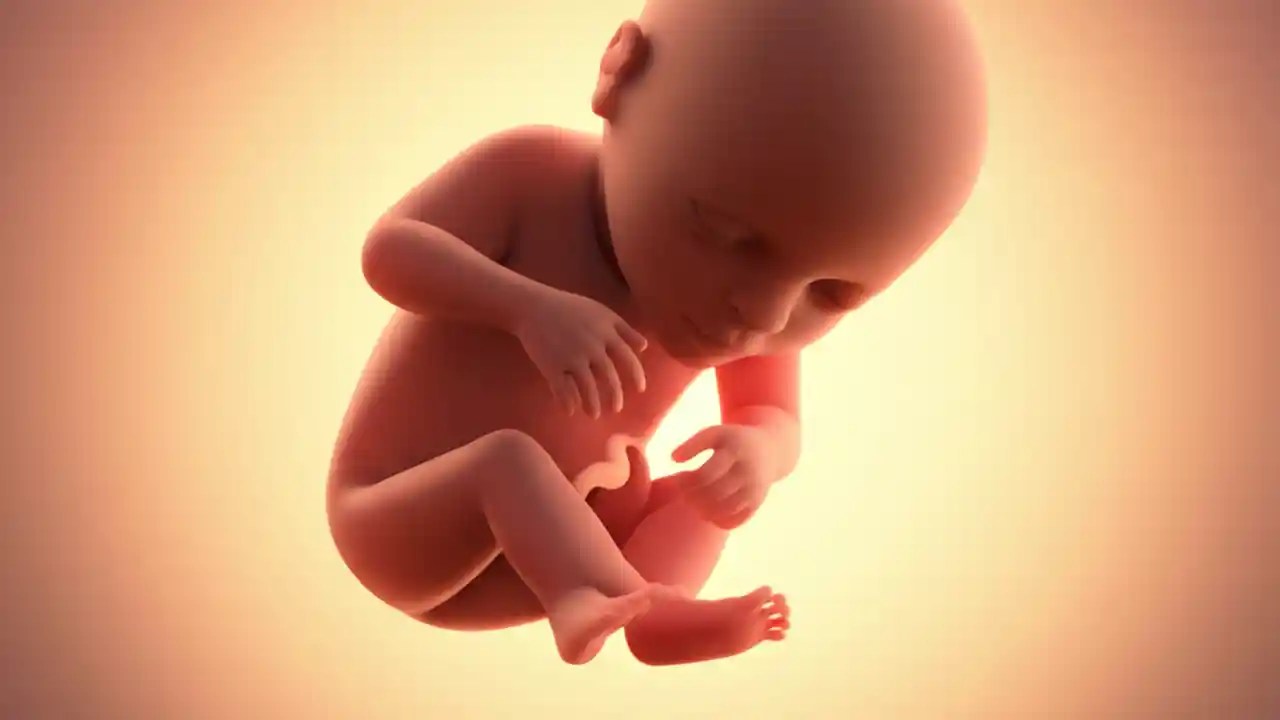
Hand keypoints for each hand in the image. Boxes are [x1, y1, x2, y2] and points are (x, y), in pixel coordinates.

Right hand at [512, 287, 647, 417]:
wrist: (533, 306)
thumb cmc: (570, 308)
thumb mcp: (601, 312)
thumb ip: (624, 328)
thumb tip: (645, 347)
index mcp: (606, 331)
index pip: (628, 358)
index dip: (636, 376)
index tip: (641, 389)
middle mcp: (592, 345)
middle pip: (610, 377)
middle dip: (615, 396)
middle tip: (616, 408)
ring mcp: (572, 356)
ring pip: (588, 388)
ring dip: (592, 405)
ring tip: (594, 414)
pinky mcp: (552, 364)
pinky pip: (563, 390)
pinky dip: (568, 403)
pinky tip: (570, 411)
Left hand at [669, 424, 780, 529]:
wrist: (770, 450)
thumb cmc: (732, 441)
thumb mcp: (715, 434)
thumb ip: (692, 444)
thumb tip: (673, 459)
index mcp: (735, 451)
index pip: (706, 474)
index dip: (687, 482)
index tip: (677, 479)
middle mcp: (748, 472)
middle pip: (715, 494)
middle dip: (694, 498)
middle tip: (685, 495)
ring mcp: (755, 490)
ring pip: (725, 510)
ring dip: (704, 512)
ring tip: (696, 503)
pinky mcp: (757, 504)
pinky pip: (735, 521)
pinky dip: (719, 521)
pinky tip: (710, 511)